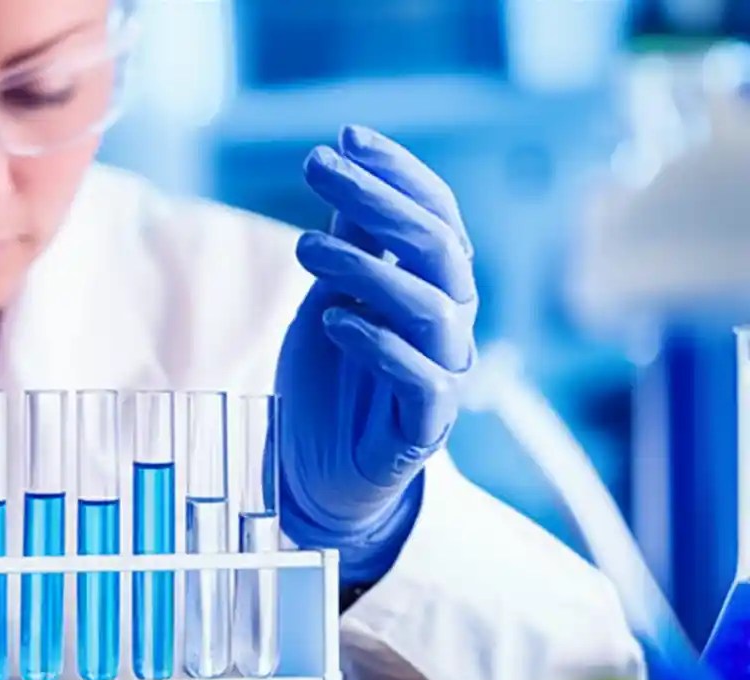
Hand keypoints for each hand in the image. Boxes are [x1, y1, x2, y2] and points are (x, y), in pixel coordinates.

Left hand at [275, 125, 476, 584]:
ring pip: (431, 307)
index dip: (398, 172)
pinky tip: (333, 321)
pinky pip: (423, 379)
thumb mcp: (334, 295)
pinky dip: (379, 344)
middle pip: (436, 248)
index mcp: (432, 286)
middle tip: (315, 168)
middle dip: (377, 199)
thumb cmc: (331, 379)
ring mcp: (442, 373)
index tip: (347, 136)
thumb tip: (348, 170)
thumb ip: (352, 244)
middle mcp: (448, 323)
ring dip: (366, 268)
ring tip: (302, 248)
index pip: (435, 214)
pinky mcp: (424, 426)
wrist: (319, 472)